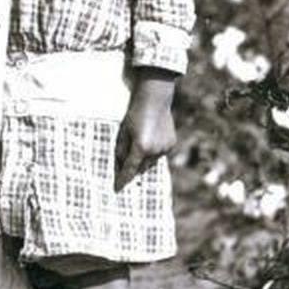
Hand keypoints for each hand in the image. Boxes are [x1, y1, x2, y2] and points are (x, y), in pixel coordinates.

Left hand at [114, 74, 176, 191]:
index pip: (130, 169)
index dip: (123, 179)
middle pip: (141, 168)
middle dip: (133, 169)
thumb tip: (121, 166)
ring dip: (143, 161)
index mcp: (141, 148)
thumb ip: (121, 151)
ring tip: (138, 150)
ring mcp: (164, 148)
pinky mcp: (171, 144)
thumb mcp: (122, 133)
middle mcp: (154, 151)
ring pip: (151, 162)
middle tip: (125, 170)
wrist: (154, 101)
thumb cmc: (134, 115)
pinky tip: (148, 143)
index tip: (117, 188)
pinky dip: (152, 153)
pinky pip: (159, 154)